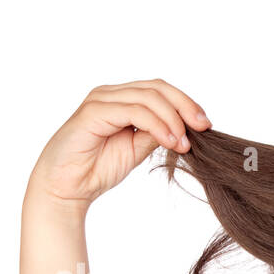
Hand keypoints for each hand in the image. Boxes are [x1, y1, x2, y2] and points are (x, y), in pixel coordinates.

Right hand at [26, 78, 211, 214]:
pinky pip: (133, 111)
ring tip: (184, 143)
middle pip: (157, 88)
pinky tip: (170, 140)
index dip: (186, 103)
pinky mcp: (93, 112)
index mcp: (123, 99)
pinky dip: (157, 125)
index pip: (160, 90)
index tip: (206, 124)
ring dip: (172, 120)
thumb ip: (157, 134)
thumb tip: (184, 128)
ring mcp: (101, 100)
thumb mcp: (138, 149)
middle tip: (203, 128)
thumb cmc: (98, 167)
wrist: (68, 186)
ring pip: (148, 98)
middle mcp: (111, 94)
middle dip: (185, 107)